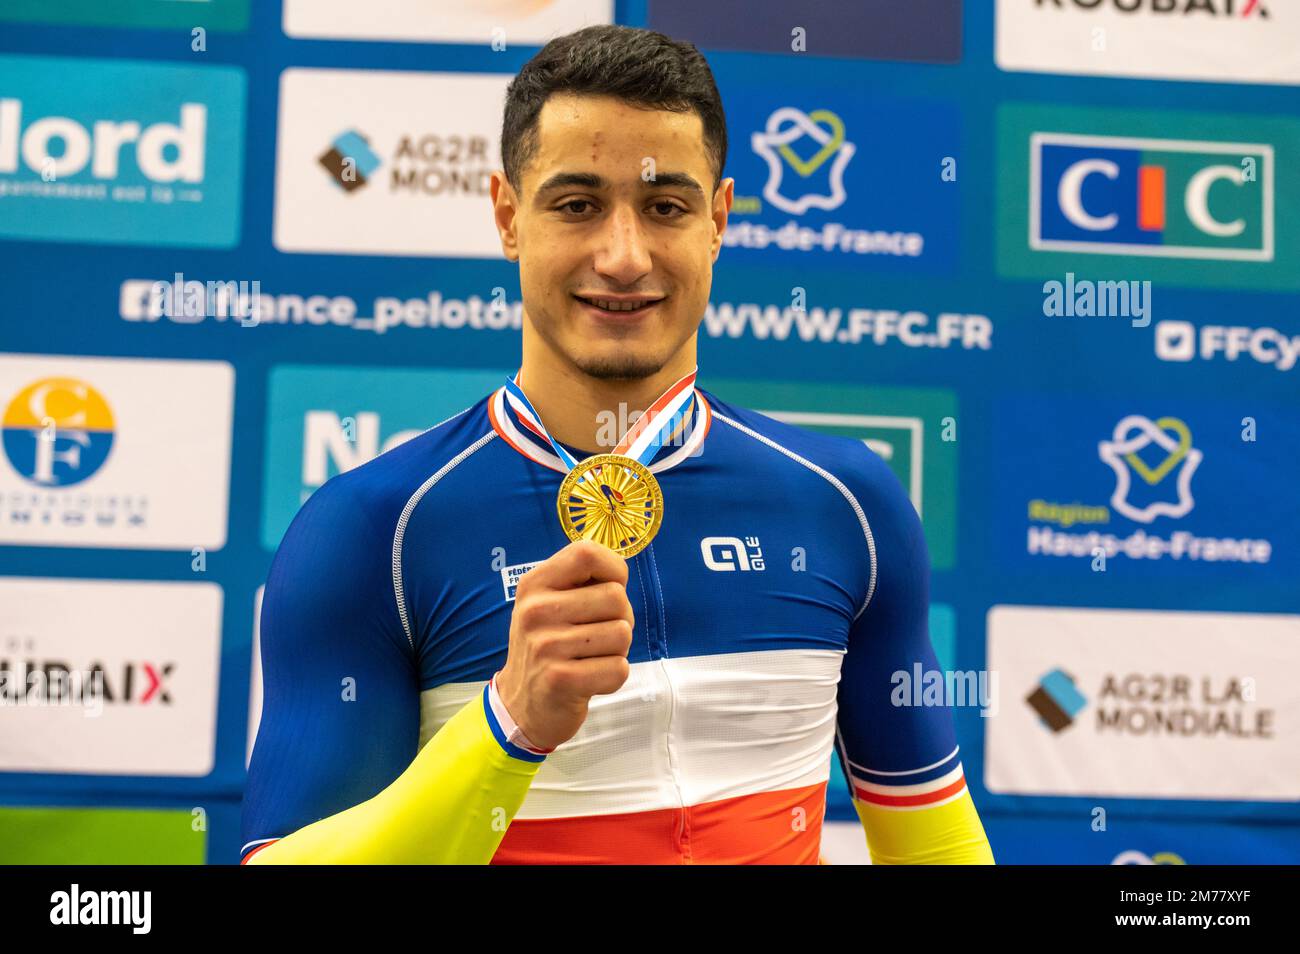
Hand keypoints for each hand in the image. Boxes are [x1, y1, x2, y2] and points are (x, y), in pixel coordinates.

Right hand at [495, 539, 634, 749]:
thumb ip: (580, 582)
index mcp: (534, 584)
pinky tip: (591, 679)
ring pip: (622, 633)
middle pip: (616, 597)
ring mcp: (546, 646)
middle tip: (598, 636)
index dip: (613, 569)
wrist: (521, 706)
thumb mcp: (548, 604)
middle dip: (621, 618)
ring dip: (618, 650)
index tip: (608, 590)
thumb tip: (619, 573)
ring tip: (591, 657)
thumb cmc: (548, 647)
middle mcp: (535, 611)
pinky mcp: (561, 680)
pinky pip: (619, 668)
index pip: (587, 553)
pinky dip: (614, 676)